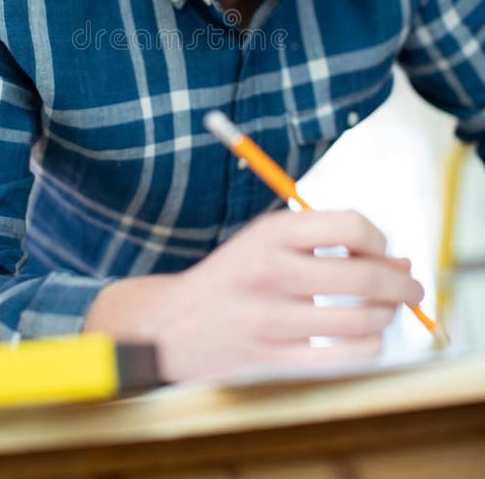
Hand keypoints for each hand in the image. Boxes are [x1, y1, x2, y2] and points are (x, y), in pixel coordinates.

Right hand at [83, 208, 424, 381]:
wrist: (174, 324)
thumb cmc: (234, 277)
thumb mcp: (267, 240)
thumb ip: (326, 242)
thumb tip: (397, 260)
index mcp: (270, 232)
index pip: (350, 226)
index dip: (379, 239)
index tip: (383, 250)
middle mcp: (271, 271)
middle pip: (364, 277)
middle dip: (402, 284)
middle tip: (411, 287)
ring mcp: (271, 319)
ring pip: (362, 321)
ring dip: (387, 316)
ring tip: (384, 312)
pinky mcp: (273, 359)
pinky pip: (345, 357)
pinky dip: (368, 347)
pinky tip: (363, 339)